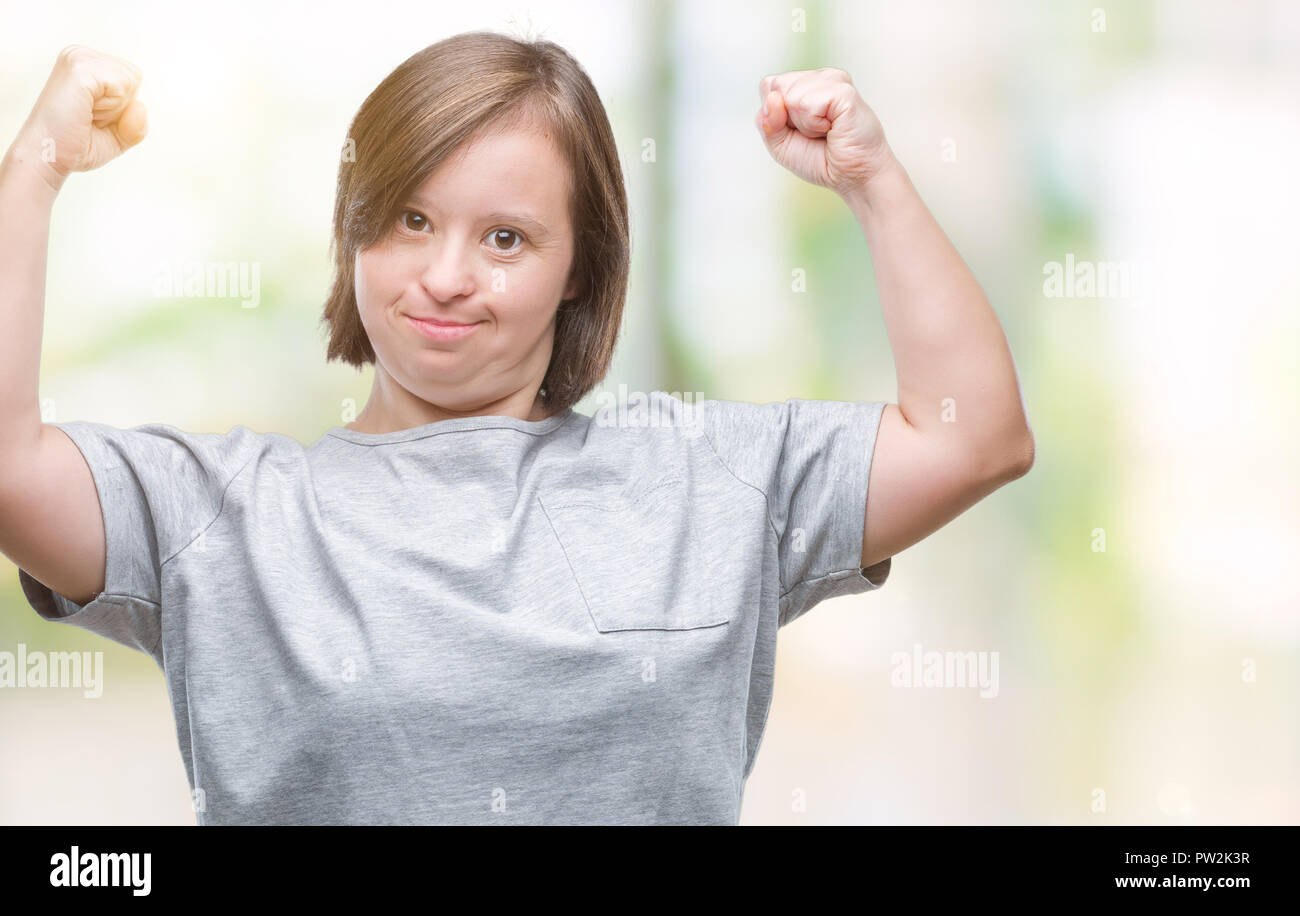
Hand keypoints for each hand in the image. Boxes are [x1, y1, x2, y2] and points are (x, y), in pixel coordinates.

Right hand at [12, 45, 147, 192]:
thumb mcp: (116, 136)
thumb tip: (141, 107)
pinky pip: (123, 84)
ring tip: (86, 115)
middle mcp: (81, 55)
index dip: (122, 106)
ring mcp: (78, 58)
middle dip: (121, 106)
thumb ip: (136, 125)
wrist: (46, 156)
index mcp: (88, 64)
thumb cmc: (74, 144)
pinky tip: (86, 112)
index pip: (133, 78)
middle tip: (89, 117)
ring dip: (115, 108)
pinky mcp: (79, 68)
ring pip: (130, 80)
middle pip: (135, 77)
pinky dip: (112, 107)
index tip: (94, 116)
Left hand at [755, 67, 893, 196]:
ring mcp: (833, 80)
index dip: (775, 115)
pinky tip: (832, 128)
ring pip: (791, 94)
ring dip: (803, 124)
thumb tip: (773, 97)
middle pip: (776, 86)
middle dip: (788, 119)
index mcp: (804, 84)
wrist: (853, 176)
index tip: (799, 130)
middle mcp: (819, 77)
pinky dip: (813, 125)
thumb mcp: (780, 144)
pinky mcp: (843, 91)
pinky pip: (806, 104)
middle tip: (814, 133)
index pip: (769, 85)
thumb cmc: (821, 160)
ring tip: (825, 131)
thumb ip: (767, 121)